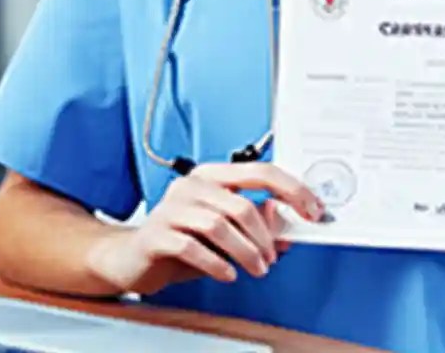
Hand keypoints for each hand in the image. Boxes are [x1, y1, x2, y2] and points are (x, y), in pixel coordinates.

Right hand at [87, 163, 323, 294]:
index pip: (261, 171)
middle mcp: (191, 185)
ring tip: (256, 269)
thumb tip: (287, 228)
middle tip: (273, 258)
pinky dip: (217, 263)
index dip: (292, 190)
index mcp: (212, 175)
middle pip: (242, 204)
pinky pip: (192, 246)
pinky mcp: (156, 233)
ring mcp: (170, 207)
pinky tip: (228, 274)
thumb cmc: (181, 242)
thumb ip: (255, 227)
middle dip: (265, 237)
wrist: (131, 258)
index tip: (313, 211)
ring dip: (246, 252)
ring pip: (220, 225)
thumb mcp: (225, 234)